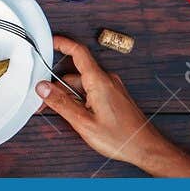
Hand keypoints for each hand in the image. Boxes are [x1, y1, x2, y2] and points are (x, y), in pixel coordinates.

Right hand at [38, 36, 189, 175]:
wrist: (146, 148)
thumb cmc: (121, 138)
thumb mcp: (84, 122)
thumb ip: (61, 103)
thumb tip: (43, 88)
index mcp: (99, 81)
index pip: (78, 52)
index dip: (61, 44)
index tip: (48, 42)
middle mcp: (106, 81)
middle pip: (74, 74)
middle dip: (58, 87)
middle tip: (46, 102)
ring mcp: (111, 88)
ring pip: (81, 85)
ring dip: (69, 96)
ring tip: (67, 116)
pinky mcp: (113, 97)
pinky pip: (91, 92)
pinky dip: (80, 100)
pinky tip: (79, 116)